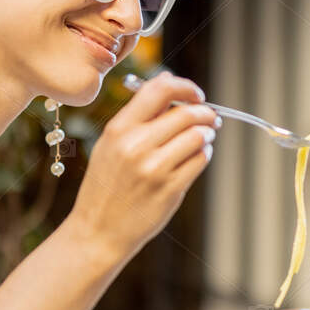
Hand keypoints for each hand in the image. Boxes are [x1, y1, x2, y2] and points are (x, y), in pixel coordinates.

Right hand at [67, 72, 216, 262]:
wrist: (98, 230)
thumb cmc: (107, 185)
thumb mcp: (111, 144)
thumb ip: (140, 113)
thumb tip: (167, 79)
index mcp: (118, 129)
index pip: (159, 90)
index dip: (185, 87)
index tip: (196, 95)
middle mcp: (136, 146)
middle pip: (186, 114)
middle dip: (205, 113)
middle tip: (211, 118)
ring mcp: (154, 168)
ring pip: (198, 136)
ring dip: (207, 134)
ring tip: (202, 138)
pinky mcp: (170, 189)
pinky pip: (200, 160)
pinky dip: (204, 154)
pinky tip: (196, 157)